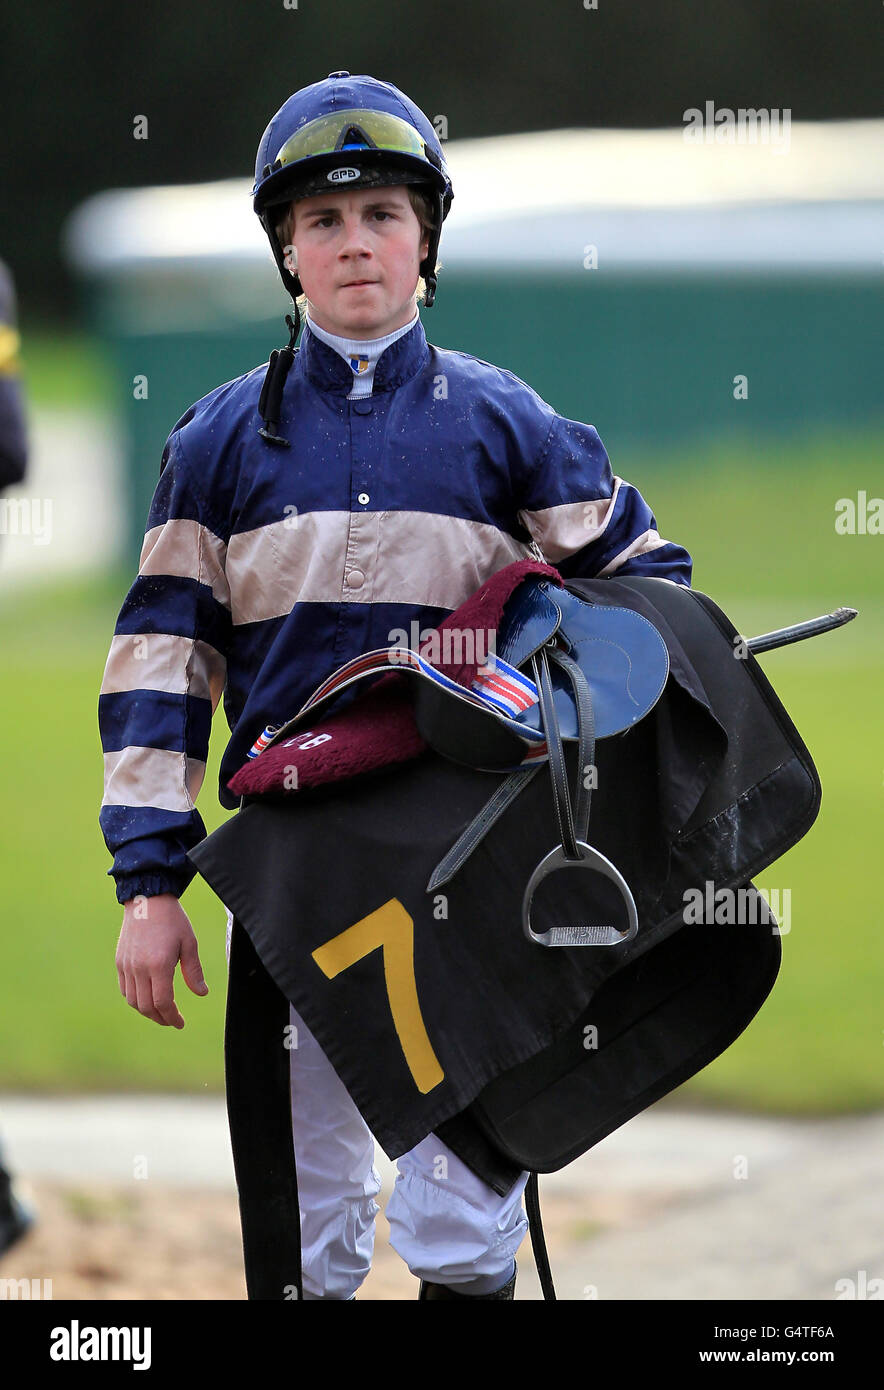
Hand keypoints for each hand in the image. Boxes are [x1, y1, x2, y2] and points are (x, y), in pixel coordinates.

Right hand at [115, 893, 207, 1027]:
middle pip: (146, 1007)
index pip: (163, 1002)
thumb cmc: (173, 920)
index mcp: (159, 965)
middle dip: (160, 1018)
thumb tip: (202, 993)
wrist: (147, 899)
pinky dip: (135, 999)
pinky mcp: (120, 961)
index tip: (180, 1023)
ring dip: (147, 1011)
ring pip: (133, 1001)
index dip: (172, 1017)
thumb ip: (194, 971)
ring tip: (161, 1012)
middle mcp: (139, 968)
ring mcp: (127, 965)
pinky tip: (146, 998)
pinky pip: (125, 989)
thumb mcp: (189, 943)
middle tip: (172, 1020)